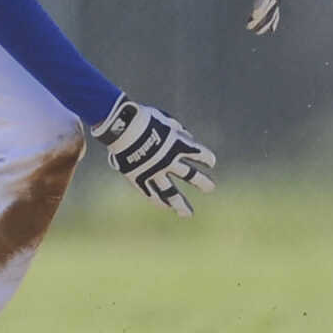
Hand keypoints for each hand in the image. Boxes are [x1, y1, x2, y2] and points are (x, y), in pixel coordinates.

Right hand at [92, 96, 215, 216]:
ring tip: (188, 213)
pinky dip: (159, 202)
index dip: (206, 158)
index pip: (199, 154)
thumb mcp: (165, 120)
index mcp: (178, 145)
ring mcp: (154, 172)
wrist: (121, 127)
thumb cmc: (143, 118)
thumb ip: (177, 130)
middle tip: (210, 188)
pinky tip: (166, 207)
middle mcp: (169, 161)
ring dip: (181, 204)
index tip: (210, 163)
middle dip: (202, 183)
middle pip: (191, 176)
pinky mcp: (139, 179)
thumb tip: (187, 137)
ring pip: (171, 193)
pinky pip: (151, 195)